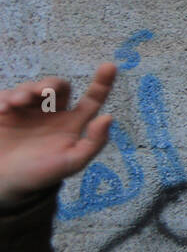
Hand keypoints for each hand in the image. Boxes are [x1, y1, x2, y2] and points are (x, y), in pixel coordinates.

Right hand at [0, 63, 116, 205]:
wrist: (4, 185)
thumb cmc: (40, 175)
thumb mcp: (71, 162)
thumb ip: (93, 143)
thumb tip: (108, 117)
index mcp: (73, 123)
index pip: (92, 99)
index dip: (102, 82)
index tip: (109, 66)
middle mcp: (52, 113)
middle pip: (58, 87)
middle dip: (51, 84)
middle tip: (44, 92)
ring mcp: (28, 110)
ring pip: (32, 88)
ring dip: (27, 90)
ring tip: (19, 102)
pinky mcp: (6, 112)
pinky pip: (7, 96)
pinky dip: (7, 97)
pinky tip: (6, 108)